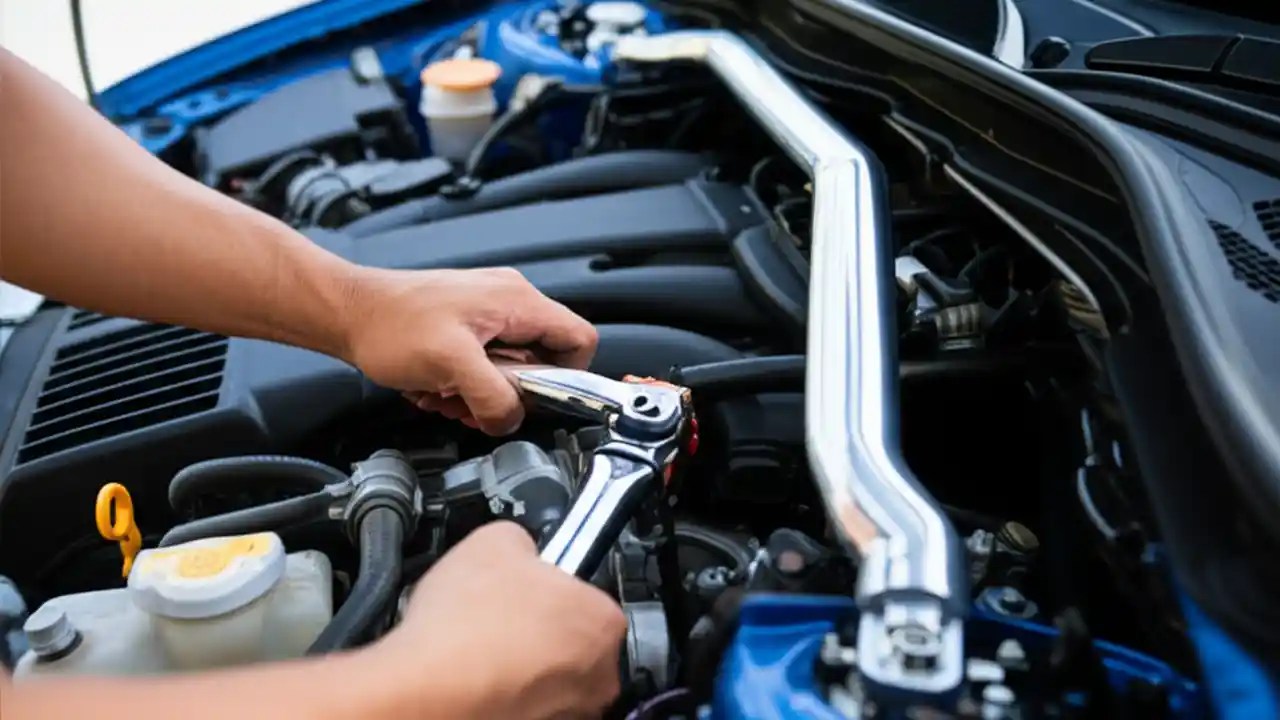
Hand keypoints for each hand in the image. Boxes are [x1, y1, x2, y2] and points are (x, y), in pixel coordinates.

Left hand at [340, 267, 597, 434]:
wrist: (347, 312)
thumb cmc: (391, 324)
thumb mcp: (451, 365)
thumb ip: (493, 396)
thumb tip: (512, 420)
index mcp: (517, 301)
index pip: (579, 339)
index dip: (568, 376)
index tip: (535, 398)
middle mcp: (509, 301)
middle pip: (542, 361)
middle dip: (510, 393)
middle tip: (476, 402)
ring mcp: (487, 312)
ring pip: (511, 368)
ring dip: (481, 393)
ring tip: (448, 394)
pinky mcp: (467, 325)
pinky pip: (485, 365)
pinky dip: (464, 384)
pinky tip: (437, 387)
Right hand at [372, 522, 626, 718]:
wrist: (427, 691)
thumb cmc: (465, 628)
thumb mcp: (495, 541)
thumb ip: (522, 541)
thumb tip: (518, 547)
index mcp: (602, 620)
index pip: (587, 593)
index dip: (550, 585)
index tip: (526, 586)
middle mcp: (600, 675)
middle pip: (572, 638)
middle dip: (540, 626)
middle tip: (500, 614)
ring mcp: (571, 712)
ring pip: (549, 676)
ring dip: (523, 662)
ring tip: (480, 647)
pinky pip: (526, 704)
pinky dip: (506, 693)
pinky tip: (476, 677)